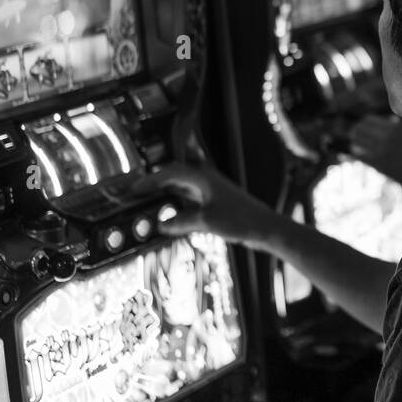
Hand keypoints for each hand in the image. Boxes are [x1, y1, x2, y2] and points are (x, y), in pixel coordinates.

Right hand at [139, 165, 273, 247]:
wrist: (266, 228)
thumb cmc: (242, 220)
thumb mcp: (207, 221)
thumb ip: (182, 222)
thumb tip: (162, 224)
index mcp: (204, 179)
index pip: (171, 173)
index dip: (151, 180)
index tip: (134, 188)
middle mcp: (207, 182)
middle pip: (175, 178)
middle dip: (156, 185)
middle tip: (137, 195)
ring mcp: (212, 192)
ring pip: (183, 189)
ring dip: (167, 195)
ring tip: (149, 204)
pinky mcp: (216, 204)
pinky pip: (191, 201)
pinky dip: (178, 206)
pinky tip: (171, 216)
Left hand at [349, 115, 401, 205]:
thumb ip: (396, 129)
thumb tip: (386, 121)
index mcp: (395, 127)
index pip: (368, 120)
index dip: (363, 125)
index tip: (361, 129)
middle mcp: (387, 137)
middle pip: (359, 130)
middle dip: (355, 133)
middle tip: (354, 138)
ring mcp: (383, 151)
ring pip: (357, 142)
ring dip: (355, 144)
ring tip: (355, 146)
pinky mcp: (380, 166)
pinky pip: (360, 157)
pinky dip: (355, 155)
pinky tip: (352, 155)